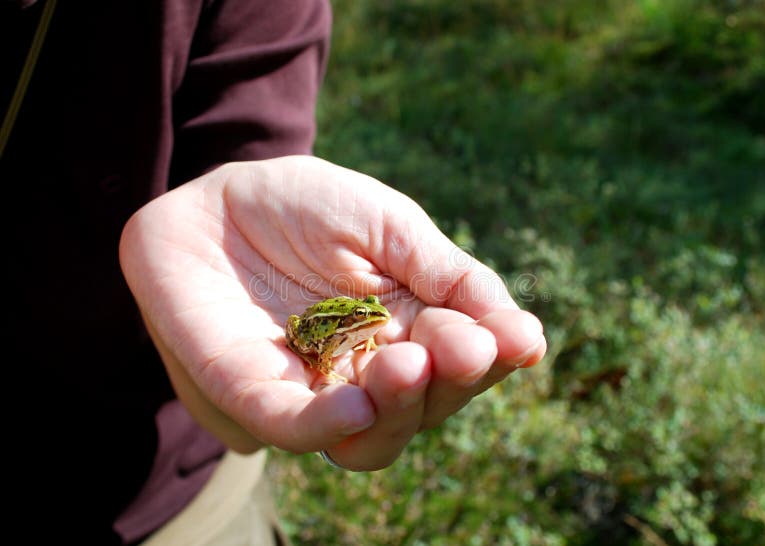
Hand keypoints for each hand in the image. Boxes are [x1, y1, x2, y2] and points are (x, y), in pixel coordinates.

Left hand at [119, 156, 545, 470]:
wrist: (216, 193)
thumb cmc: (307, 205)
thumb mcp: (391, 227)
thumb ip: (450, 277)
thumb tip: (526, 338)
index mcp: (409, 331)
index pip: (461, 365)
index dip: (490, 358)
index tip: (517, 340)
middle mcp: (366, 373)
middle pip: (421, 409)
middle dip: (447, 384)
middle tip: (464, 348)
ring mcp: (309, 390)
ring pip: (365, 437)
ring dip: (396, 410)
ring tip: (411, 365)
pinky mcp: (247, 392)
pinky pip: (287, 425)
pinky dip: (324, 424)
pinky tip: (358, 405)